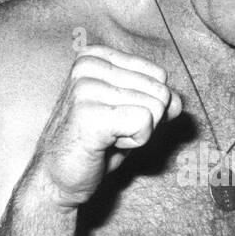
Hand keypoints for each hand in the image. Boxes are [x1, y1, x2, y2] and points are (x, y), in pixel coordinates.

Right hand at [34, 44, 180, 207]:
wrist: (56, 179)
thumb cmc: (93, 146)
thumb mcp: (129, 114)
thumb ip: (155, 101)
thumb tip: (178, 101)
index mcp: (95, 56)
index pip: (158, 76)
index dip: (147, 105)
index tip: (115, 118)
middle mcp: (88, 65)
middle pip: (159, 91)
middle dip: (144, 121)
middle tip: (110, 132)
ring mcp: (86, 87)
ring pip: (155, 108)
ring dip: (137, 133)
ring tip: (106, 138)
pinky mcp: (89, 113)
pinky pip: (145, 122)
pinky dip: (134, 142)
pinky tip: (106, 145)